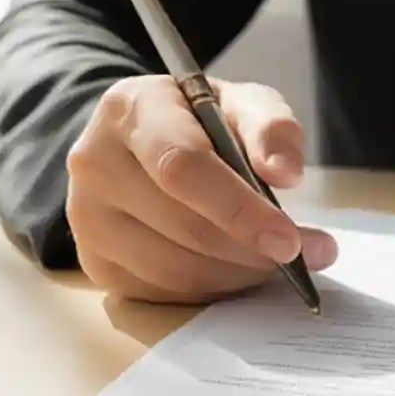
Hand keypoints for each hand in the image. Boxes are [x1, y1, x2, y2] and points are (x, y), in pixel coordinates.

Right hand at [66, 76, 337, 303]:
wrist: (143, 141)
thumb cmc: (200, 122)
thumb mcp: (242, 103)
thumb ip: (271, 127)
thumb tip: (286, 173)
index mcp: (130, 111)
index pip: (182, 168)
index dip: (240, 210)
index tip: (290, 240)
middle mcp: (95, 163)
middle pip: (183, 226)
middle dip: (253, 251)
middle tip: (307, 256)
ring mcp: (87, 217)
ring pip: (174, 269)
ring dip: (239, 275)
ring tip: (281, 263)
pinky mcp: (95, 261)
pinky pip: (163, 292)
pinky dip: (213, 289)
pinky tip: (242, 270)